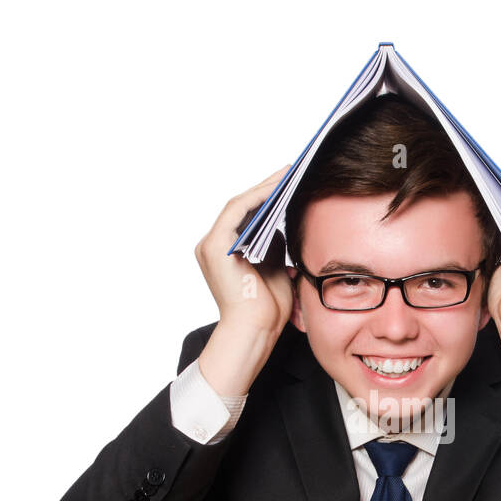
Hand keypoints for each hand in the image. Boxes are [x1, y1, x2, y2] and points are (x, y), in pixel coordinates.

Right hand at [193, 164, 293, 338]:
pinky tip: (276, 190)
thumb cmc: (266, 307)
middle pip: (241, 207)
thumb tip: (283, 221)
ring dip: (264, 189)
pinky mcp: (214, 247)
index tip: (288, 181)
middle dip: (267, 187)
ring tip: (287, 175)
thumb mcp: (274, 266)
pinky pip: (236, 212)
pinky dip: (255, 199)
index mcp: (224, 252)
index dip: (266, 196)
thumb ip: (272, 243)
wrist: (255, 330)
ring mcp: (210, 245)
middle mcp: (212, 246)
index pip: (245, 215)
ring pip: (238, 205)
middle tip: (290, 170)